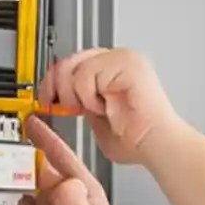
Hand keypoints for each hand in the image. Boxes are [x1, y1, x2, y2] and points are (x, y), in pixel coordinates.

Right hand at [18, 116, 139, 204]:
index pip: (62, 156)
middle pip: (43, 169)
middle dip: (25, 164)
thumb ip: (73, 203)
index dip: (45, 137)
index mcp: (84, 189)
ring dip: (24, 192)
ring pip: (35, 187)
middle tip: (8, 162)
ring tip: (23, 201)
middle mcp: (73, 194)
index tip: (31, 122)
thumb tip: (61, 181)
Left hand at [37, 48, 183, 164]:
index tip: (49, 98)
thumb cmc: (137, 139)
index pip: (72, 61)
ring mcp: (123, 58)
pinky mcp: (127, 63)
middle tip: (70, 107)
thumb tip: (56, 97)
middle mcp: (118, 59)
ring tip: (99, 108)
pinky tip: (106, 105)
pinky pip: (87, 73)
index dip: (55, 79)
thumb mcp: (94, 118)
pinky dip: (90, 95)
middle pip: (69, 59)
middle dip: (59, 87)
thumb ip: (78, 102)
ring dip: (79, 95)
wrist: (156, 145)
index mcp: (112, 70)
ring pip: (76, 66)